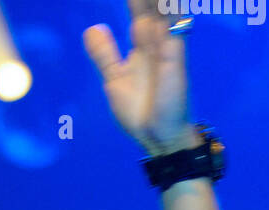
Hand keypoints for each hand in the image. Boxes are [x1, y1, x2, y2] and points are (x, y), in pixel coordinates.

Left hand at [83, 0, 198, 156]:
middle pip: (150, 1)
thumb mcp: (115, 80)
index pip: (137, 5)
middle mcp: (157, 38)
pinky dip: (170, 6)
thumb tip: (92, 28)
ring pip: (164, 5)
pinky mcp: (176, 54)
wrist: (157, 137)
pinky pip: (176, 21)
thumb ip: (105, 54)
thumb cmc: (140, 112)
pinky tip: (164, 0)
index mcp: (142, 42)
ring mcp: (168, 44)